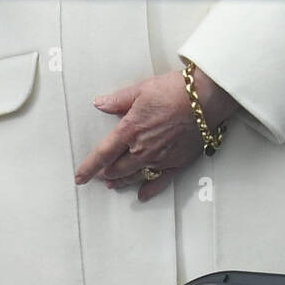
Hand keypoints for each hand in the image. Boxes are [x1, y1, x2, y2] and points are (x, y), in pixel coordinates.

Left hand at [74, 67, 236, 200]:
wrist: (204, 100)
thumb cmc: (173, 91)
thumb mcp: (140, 90)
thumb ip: (118, 100)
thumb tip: (100, 103)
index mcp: (130, 130)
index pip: (103, 154)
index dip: (88, 167)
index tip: (79, 177)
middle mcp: (142, 149)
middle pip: (117, 168)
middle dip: (104, 173)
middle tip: (97, 175)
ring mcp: (160, 159)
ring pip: (135, 176)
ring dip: (121, 181)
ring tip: (112, 185)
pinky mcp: (177, 163)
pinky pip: (160, 182)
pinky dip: (149, 189)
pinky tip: (142, 195)